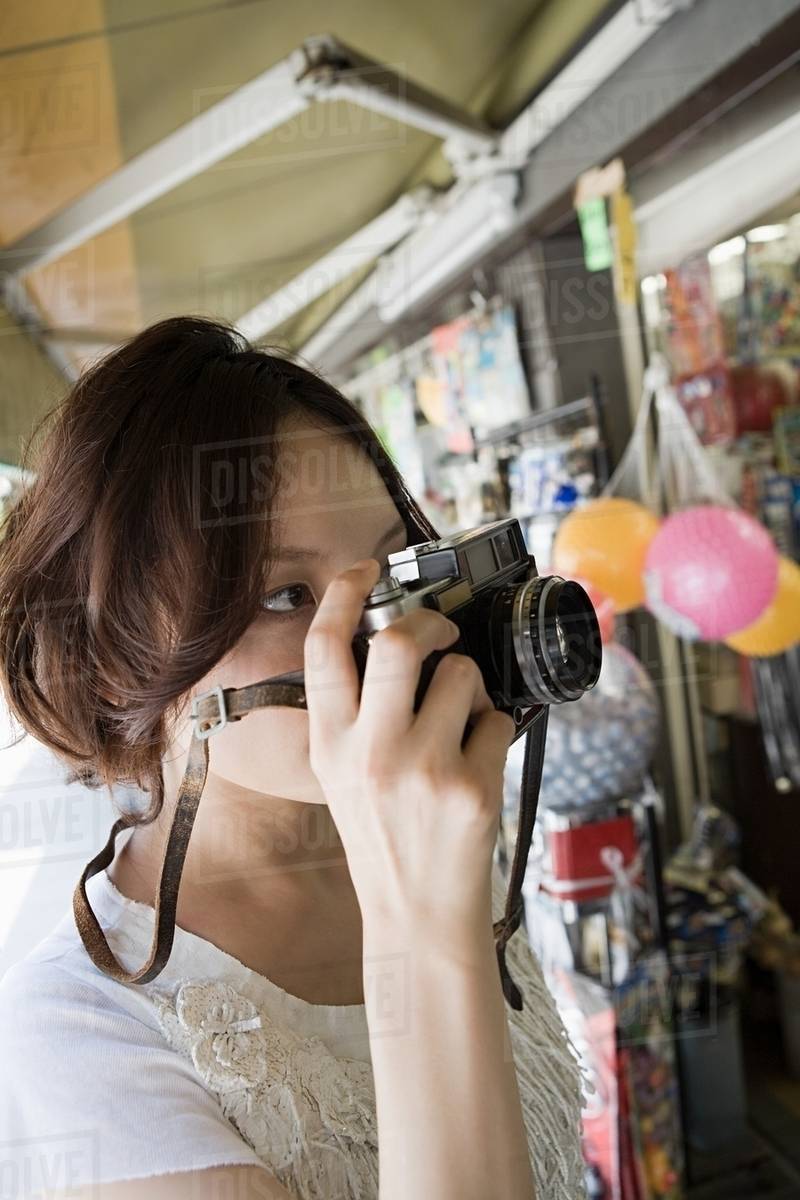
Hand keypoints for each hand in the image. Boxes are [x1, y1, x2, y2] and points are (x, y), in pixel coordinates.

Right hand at [303, 558, 515, 938]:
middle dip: (430, 623)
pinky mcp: (472, 787)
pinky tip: (478, 759)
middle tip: (441, 634)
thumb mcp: (341, 775)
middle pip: (398, 642)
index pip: (323, 649)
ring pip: (462, 673)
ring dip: (470, 684)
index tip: (363, 571)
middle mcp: (370, 752)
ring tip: (462, 718)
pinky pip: (496, 718)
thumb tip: (392, 640)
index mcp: (330, 744)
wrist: (418, 913)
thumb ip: (354, 713)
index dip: (341, 595)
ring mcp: (423, 769)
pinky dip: (494, 728)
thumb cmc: (385, 836)